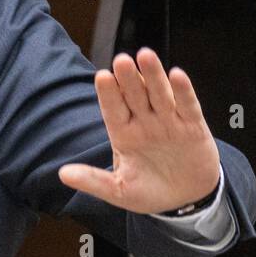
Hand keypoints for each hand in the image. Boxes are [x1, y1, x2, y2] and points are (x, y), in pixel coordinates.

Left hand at [59, 48, 220, 213]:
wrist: (186, 200)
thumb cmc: (151, 192)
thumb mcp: (119, 191)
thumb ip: (93, 181)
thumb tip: (62, 174)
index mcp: (124, 134)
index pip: (113, 110)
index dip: (108, 94)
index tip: (102, 77)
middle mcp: (145, 122)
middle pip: (134, 95)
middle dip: (128, 78)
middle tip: (121, 60)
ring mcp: (168, 122)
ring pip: (159, 94)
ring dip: (154, 76)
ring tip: (146, 56)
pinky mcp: (192, 126)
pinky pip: (187, 105)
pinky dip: (183, 91)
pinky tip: (177, 75)